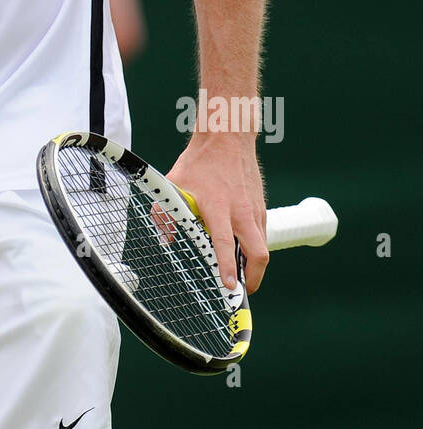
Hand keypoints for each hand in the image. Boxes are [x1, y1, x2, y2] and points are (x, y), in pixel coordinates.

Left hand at [166, 132, 268, 294]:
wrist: (228, 137)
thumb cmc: (200, 162)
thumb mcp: (175, 184)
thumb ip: (166, 212)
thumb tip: (165, 237)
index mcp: (218, 207)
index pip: (224, 243)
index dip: (228, 267)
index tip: (230, 286)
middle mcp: (241, 211)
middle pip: (258, 254)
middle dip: (253, 278)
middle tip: (242, 290)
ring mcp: (255, 210)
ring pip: (263, 247)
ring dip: (254, 265)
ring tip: (242, 276)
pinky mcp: (261, 207)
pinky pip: (261, 235)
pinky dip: (254, 247)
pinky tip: (242, 249)